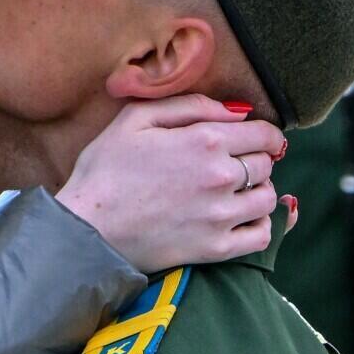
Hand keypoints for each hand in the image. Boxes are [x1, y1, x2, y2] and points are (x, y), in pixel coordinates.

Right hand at [58, 95, 284, 271]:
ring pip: (268, 198)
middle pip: (266, 164)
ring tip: (237, 192)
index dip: (263, 134)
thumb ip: (188, 105)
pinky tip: (242, 219)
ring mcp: (221, 215)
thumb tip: (235, 112)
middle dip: (255, 160)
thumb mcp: (135, 119)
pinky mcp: (215, 248)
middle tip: (234, 164)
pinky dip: (261, 225)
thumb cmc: (104, 171)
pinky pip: (262, 235)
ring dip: (258, 191)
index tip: (253, 139)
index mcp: (205, 140)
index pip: (264, 134)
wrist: (86, 228)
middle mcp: (221, 176)